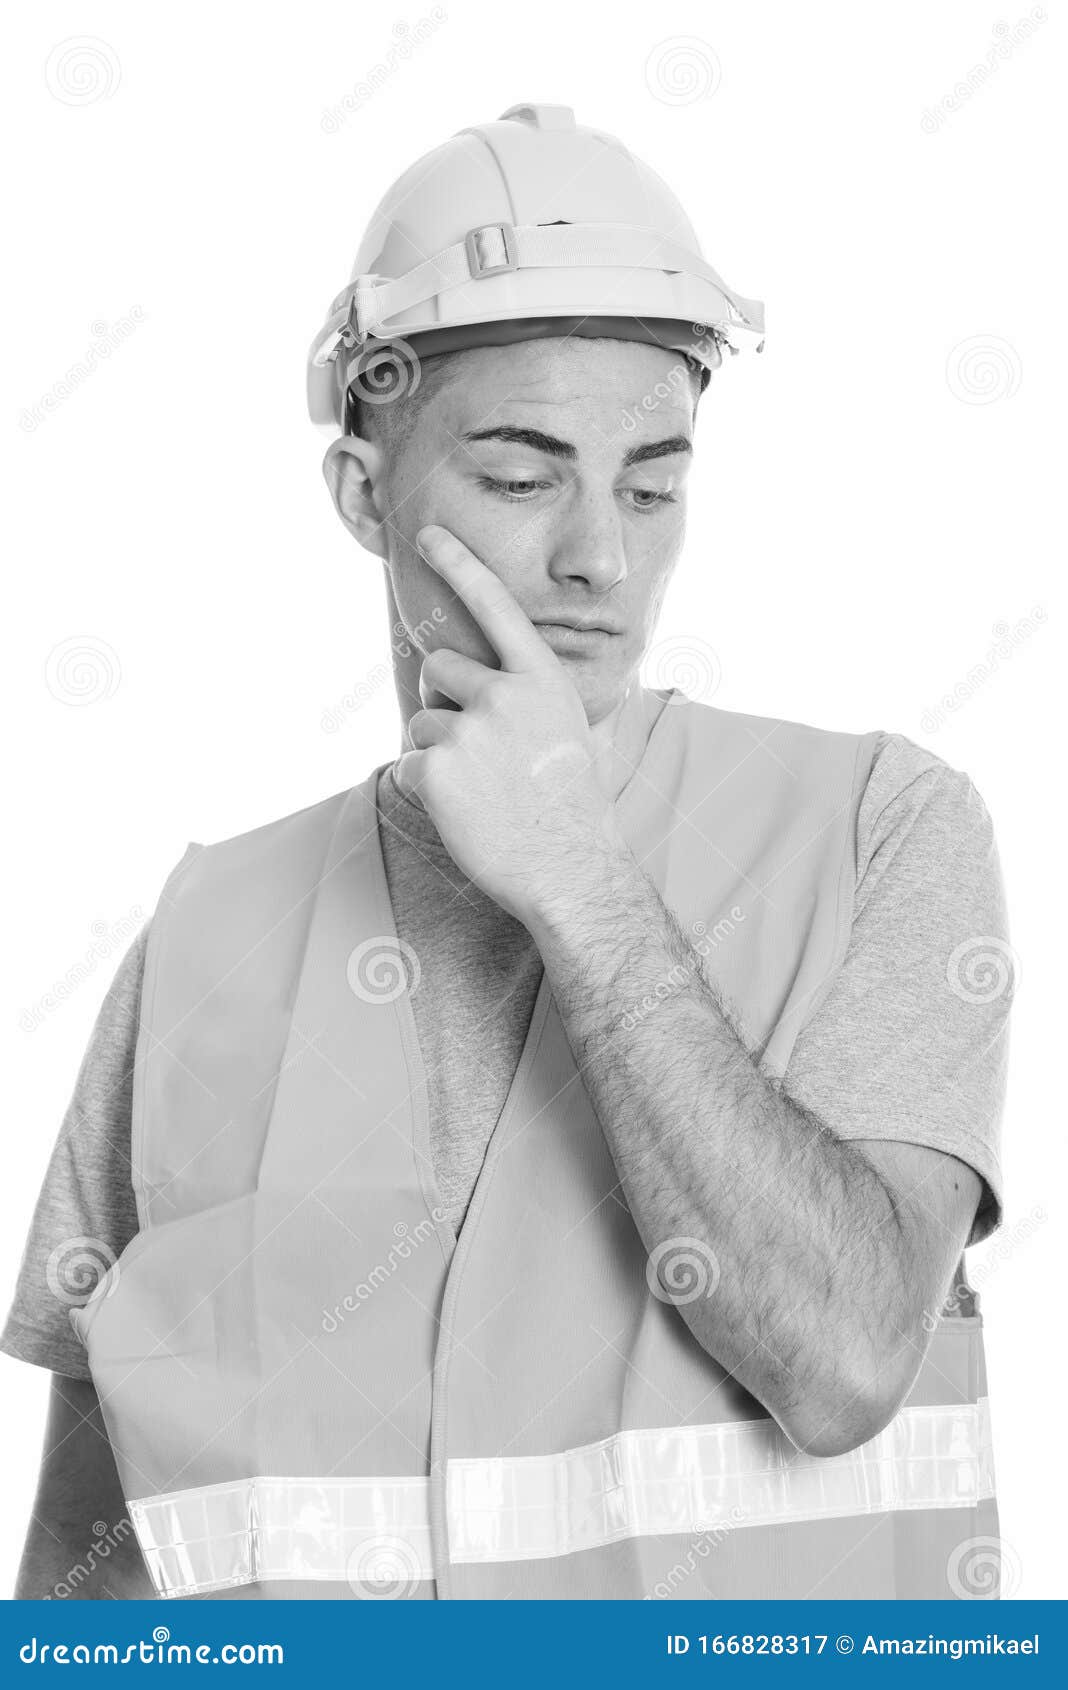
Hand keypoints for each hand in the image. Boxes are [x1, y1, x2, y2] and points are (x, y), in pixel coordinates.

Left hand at [392, 524, 620, 925]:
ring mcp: (468, 729)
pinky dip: (427, 789)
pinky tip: (465, 811)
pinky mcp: (436, 767)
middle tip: (479, 749)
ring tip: (480, 789)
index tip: (427, 535)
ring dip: (438, 751)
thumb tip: (506, 683)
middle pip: (440, 668)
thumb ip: (535, 698)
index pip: (495, 607)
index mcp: (541, 679)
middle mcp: (505, 693)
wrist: (571, 869)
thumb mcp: (573, 733)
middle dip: (445, 700)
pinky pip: (410, 763)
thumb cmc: (575, 809)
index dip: (460, 565)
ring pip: (422, 719)